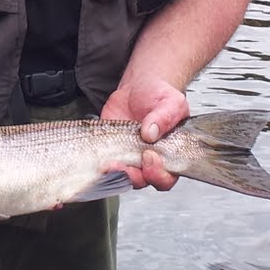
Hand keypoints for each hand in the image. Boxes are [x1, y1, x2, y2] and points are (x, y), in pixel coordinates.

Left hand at [101, 76, 188, 191]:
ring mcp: (128, 157)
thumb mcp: (170, 102)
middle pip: (142, 181)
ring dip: (114, 173)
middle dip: (132, 177)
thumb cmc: (160, 96)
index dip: (158, 174)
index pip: (166, 178)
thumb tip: (151, 133)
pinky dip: (100, 165)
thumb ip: (165, 118)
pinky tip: (98, 158)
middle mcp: (149, 161)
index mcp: (169, 155)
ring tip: (108, 162)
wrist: (139, 88)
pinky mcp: (110, 151)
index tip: (150, 156)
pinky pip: (104, 165)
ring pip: (121, 177)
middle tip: (124, 163)